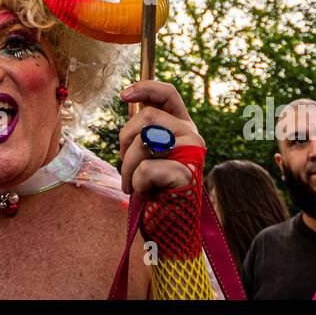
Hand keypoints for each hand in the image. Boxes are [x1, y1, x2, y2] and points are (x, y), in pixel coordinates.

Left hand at [118, 80, 203, 195]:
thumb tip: (129, 101)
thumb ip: (145, 131)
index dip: (145, 88)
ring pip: (143, 141)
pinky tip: (147, 194)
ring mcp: (192, 154)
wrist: (170, 227)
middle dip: (124, 141)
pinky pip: (145, 169)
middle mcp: (191, 135)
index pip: (168, 94)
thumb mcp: (149, 154)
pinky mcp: (186, 174)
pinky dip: (137, 184)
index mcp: (183, 127)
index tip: (123, 95)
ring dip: (127, 167)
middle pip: (147, 116)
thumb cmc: (156, 190)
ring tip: (132, 185)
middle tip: (124, 166)